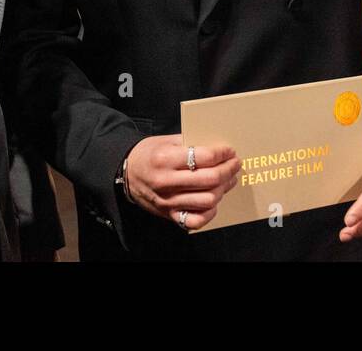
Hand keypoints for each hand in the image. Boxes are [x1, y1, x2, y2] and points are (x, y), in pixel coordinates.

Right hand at [123, 134, 241, 230]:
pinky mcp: (169, 215)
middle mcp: (166, 181)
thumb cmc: (148, 154)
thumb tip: (216, 147)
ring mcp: (168, 201)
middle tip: (235, 164)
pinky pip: (196, 220)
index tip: (229, 151)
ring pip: (207, 200)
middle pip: (209, 179)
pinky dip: (210, 212)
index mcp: (165, 159)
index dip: (222, 153)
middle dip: (228, 170)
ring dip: (223, 189)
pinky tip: (214, 201)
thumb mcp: (165, 141)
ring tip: (228, 180)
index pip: (203, 157)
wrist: (126, 173)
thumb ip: (189, 143)